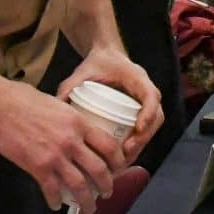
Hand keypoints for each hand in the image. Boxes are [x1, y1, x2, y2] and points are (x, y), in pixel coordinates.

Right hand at [0, 83, 129, 211]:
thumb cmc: (21, 98)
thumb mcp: (56, 102)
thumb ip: (68, 117)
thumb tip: (74, 126)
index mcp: (78, 122)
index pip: (109, 145)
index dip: (118, 161)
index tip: (119, 168)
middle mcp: (71, 140)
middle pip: (99, 169)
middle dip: (107, 185)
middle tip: (107, 192)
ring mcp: (55, 155)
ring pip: (79, 185)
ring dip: (87, 200)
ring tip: (89, 207)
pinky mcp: (36, 167)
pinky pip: (52, 190)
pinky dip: (55, 200)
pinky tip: (55, 205)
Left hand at [57, 46, 164, 160]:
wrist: (106, 54)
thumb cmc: (97, 62)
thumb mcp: (83, 72)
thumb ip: (69, 86)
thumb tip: (56, 106)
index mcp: (137, 77)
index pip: (151, 96)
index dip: (147, 114)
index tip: (137, 129)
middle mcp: (146, 90)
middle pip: (156, 117)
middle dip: (143, 137)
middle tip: (126, 152)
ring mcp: (146, 101)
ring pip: (152, 126)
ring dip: (141, 144)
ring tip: (123, 159)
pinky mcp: (141, 110)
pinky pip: (145, 128)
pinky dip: (137, 142)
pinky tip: (122, 156)